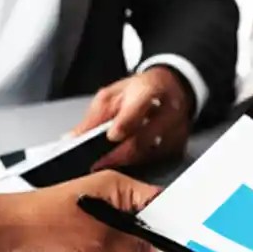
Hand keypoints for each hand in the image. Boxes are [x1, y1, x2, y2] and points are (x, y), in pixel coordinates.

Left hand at [0, 171, 170, 251]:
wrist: (6, 233)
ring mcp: (98, 218)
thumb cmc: (42, 221)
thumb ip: (131, 251)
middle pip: (145, 230)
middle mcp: (110, 200)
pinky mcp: (87, 235)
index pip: (158, 206)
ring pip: (129, 245)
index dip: (171, 231)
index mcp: (117, 188)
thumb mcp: (96, 239)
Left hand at [71, 67, 193, 169]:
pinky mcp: (179, 145)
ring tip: (108, 160)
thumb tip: (73, 138)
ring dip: (125, 160)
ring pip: (147, 154)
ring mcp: (176, 129)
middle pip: (142, 139)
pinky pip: (154, 160)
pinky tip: (127, 158)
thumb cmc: (140, 91)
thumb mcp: (112, 95)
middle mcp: (168, 109)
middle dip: (116, 154)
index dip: (125, 123)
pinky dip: (137, 162)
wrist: (171, 89)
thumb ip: (93, 117)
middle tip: (97, 162)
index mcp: (150, 89)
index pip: (139, 107)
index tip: (111, 136)